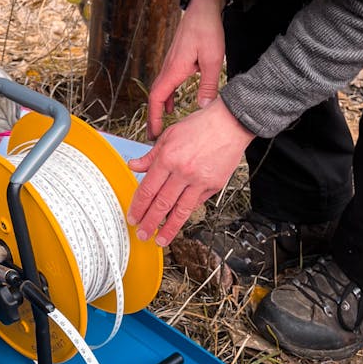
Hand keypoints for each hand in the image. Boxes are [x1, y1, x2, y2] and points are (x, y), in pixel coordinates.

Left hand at [126, 99, 254, 245]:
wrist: (229, 124)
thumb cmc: (199, 126)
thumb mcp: (168, 135)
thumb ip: (150, 155)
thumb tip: (133, 166)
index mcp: (168, 158)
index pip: (148, 189)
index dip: (138, 206)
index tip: (133, 217)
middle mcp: (183, 171)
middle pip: (162, 203)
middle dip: (149, 222)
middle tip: (142, 234)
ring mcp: (200, 180)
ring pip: (180, 210)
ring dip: (168, 228)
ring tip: (160, 239)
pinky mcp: (214, 186)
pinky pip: (196, 203)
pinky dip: (185, 213)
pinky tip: (178, 221)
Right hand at [147, 0, 225, 138]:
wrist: (203, 9)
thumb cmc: (207, 30)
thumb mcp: (212, 60)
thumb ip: (208, 86)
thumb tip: (204, 108)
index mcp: (174, 69)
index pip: (157, 98)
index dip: (154, 117)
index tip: (154, 133)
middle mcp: (169, 67)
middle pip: (155, 96)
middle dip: (154, 117)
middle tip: (154, 135)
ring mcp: (171, 63)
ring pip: (160, 90)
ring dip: (160, 108)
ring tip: (163, 124)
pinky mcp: (177, 60)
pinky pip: (168, 83)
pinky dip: (168, 97)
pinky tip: (174, 104)